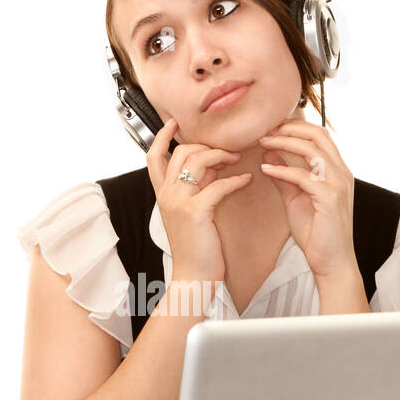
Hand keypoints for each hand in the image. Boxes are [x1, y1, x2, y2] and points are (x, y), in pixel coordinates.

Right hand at [146, 117, 252, 285]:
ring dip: (220, 156)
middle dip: (206, 147)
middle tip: (226, 152)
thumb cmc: (196, 248)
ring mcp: (179, 202)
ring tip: (236, 160)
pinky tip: (246, 180)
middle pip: (181, 152)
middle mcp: (166, 195)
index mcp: (162, 195)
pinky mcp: (195, 212)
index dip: (163, 136)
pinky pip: (218, 185)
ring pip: (196, 161)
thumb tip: (210, 167)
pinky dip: (235, 180)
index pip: (154, 157)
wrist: (193, 277)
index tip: (174, 123)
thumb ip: (195, 188)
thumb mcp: (191, 212)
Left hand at [257, 121, 358, 279]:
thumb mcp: (296, 199)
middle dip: (289, 128)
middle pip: (318, 134)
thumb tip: (269, 153)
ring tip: (262, 143)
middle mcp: (342, 173)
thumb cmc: (316, 233)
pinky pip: (303, 177)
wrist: (332, 263)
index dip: (295, 127)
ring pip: (312, 150)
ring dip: (284, 143)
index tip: (270, 128)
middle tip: (264, 130)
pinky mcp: (330, 199)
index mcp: (337, 171)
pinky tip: (265, 171)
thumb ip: (285, 176)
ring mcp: (339, 185)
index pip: (320, 135)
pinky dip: (283, 171)